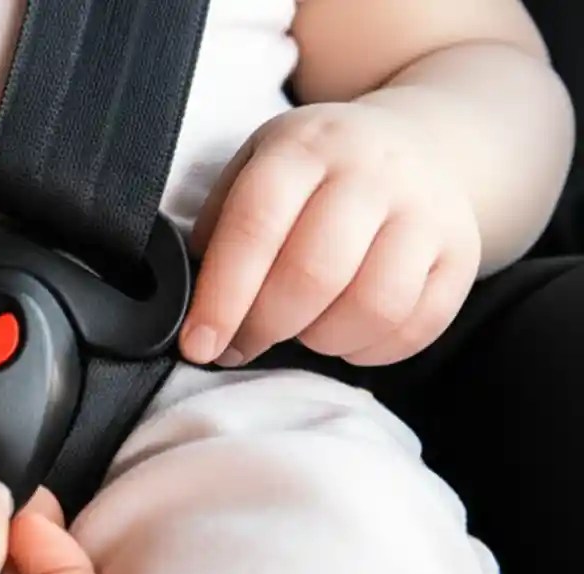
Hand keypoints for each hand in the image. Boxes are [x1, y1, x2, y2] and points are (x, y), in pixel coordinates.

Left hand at [180, 102, 481, 366]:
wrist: (417, 141)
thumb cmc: (315, 170)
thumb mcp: (257, 166)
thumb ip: (221, 222)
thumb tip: (194, 299)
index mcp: (304, 146)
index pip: (255, 227)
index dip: (222, 297)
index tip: (200, 345)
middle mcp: (371, 171)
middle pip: (313, 274)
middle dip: (265, 327)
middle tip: (241, 344)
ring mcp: (426, 210)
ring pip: (372, 306)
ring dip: (322, 340)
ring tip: (300, 331)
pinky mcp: (463, 252)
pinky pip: (416, 325)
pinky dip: (372, 349)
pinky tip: (345, 335)